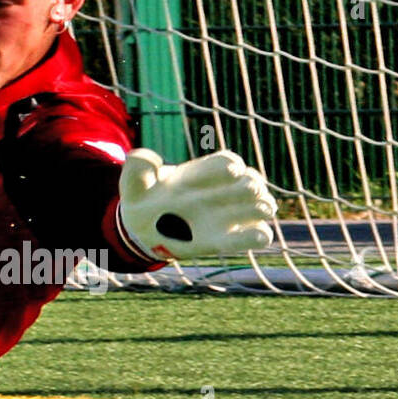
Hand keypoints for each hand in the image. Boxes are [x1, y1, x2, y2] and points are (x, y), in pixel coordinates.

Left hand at [117, 148, 275, 260]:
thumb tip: (152, 159)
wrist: (140, 229)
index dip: (229, 165)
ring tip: (236, 213)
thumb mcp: (133, 184)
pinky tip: (247, 234)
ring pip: (264, 205)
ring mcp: (227, 216)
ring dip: (261, 206)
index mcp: (202, 173)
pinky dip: (259, 235)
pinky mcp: (227, 239)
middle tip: (235, 192)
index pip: (228, 161)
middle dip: (251, 185)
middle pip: (253, 181)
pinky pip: (259, 236)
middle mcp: (220, 192)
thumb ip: (137, 168)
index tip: (223, 174)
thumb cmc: (142, 200)